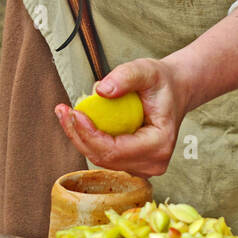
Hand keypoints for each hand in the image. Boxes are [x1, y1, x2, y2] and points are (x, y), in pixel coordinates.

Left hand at [54, 59, 190, 177]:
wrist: (175, 91)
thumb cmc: (162, 82)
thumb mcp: (147, 70)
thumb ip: (126, 76)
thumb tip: (100, 91)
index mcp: (159, 145)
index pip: (114, 151)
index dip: (89, 135)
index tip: (73, 112)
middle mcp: (153, 163)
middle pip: (103, 158)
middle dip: (78, 136)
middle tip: (62, 111)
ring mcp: (143, 167)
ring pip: (100, 158)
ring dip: (80, 138)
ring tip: (66, 113)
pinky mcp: (133, 164)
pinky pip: (104, 155)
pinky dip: (88, 139)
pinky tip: (79, 121)